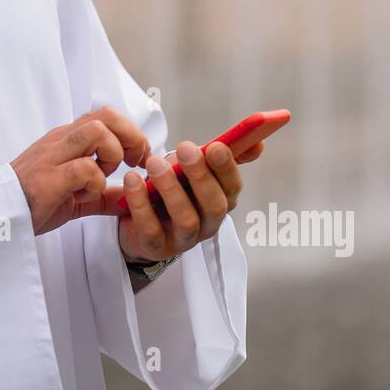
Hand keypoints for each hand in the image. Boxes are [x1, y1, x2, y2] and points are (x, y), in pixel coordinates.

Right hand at [11, 106, 151, 235]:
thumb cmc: (32, 202)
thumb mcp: (75, 197)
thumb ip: (103, 195)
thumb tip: (128, 200)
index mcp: (67, 140)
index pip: (107, 116)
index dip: (132, 134)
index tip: (139, 160)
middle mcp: (61, 140)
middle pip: (107, 115)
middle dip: (131, 138)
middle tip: (132, 164)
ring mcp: (53, 156)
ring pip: (97, 132)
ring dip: (111, 156)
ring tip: (102, 178)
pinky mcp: (48, 178)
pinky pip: (84, 169)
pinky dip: (94, 184)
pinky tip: (83, 197)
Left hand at [111, 139, 243, 263]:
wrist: (136, 226)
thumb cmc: (170, 191)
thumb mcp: (194, 170)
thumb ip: (221, 155)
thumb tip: (257, 142)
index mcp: (220, 202)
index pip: (233, 187)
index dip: (227, 168)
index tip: (216, 146)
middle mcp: (207, 224)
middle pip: (214, 206)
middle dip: (201, 176)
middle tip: (185, 148)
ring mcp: (183, 239)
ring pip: (186, 219)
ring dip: (171, 188)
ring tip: (155, 163)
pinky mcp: (156, 247)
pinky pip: (151, 229)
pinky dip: (141, 204)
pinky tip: (132, 180)